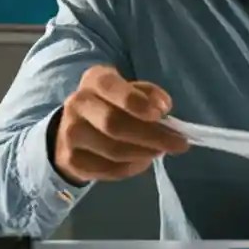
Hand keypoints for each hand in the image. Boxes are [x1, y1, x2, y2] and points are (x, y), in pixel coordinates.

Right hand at [51, 65, 188, 183]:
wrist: (75, 129)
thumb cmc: (113, 104)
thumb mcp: (131, 90)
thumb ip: (149, 94)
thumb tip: (163, 107)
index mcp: (94, 80)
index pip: (110, 86)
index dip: (135, 101)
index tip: (160, 114)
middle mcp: (77, 103)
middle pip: (114, 123)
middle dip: (151, 136)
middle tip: (178, 144)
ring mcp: (70, 133)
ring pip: (113, 150)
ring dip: (144, 153)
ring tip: (161, 151)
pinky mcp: (71, 159)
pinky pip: (108, 169)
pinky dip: (132, 168)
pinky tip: (143, 161)